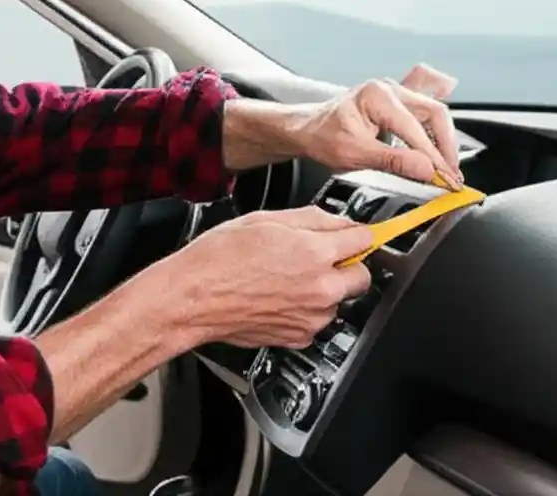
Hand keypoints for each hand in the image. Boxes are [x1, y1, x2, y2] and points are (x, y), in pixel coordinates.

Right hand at [165, 206, 373, 349]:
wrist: (191, 299)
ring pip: (339, 300)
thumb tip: (338, 222)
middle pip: (362, 276)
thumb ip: (312, 219)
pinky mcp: (299, 338)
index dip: (359, 234)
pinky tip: (279, 296)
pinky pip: (317, 320)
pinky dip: (307, 310)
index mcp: (314, 253)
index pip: (364, 240)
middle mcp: (320, 289)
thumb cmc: (217, 260)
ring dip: (325, 288)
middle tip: (320, 256)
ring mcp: (311, 318)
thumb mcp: (265, 220)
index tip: (362, 234)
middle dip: (348, 264)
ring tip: (288, 277)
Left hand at [294, 63, 463, 186]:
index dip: (434, 157)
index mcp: (377, 96)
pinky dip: (437, 125)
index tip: (447, 179)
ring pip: (433, 112)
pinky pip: (425, 108)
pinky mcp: (397, 102)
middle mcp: (390, 89)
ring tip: (448, 167)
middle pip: (434, 113)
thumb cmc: (323, 137)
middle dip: (446, 146)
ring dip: (443, 139)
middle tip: (452, 175)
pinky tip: (446, 136)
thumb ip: (393, 161)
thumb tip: (426, 170)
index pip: (416, 129)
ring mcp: (395, 92)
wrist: (307, 130)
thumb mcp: (354, 154)